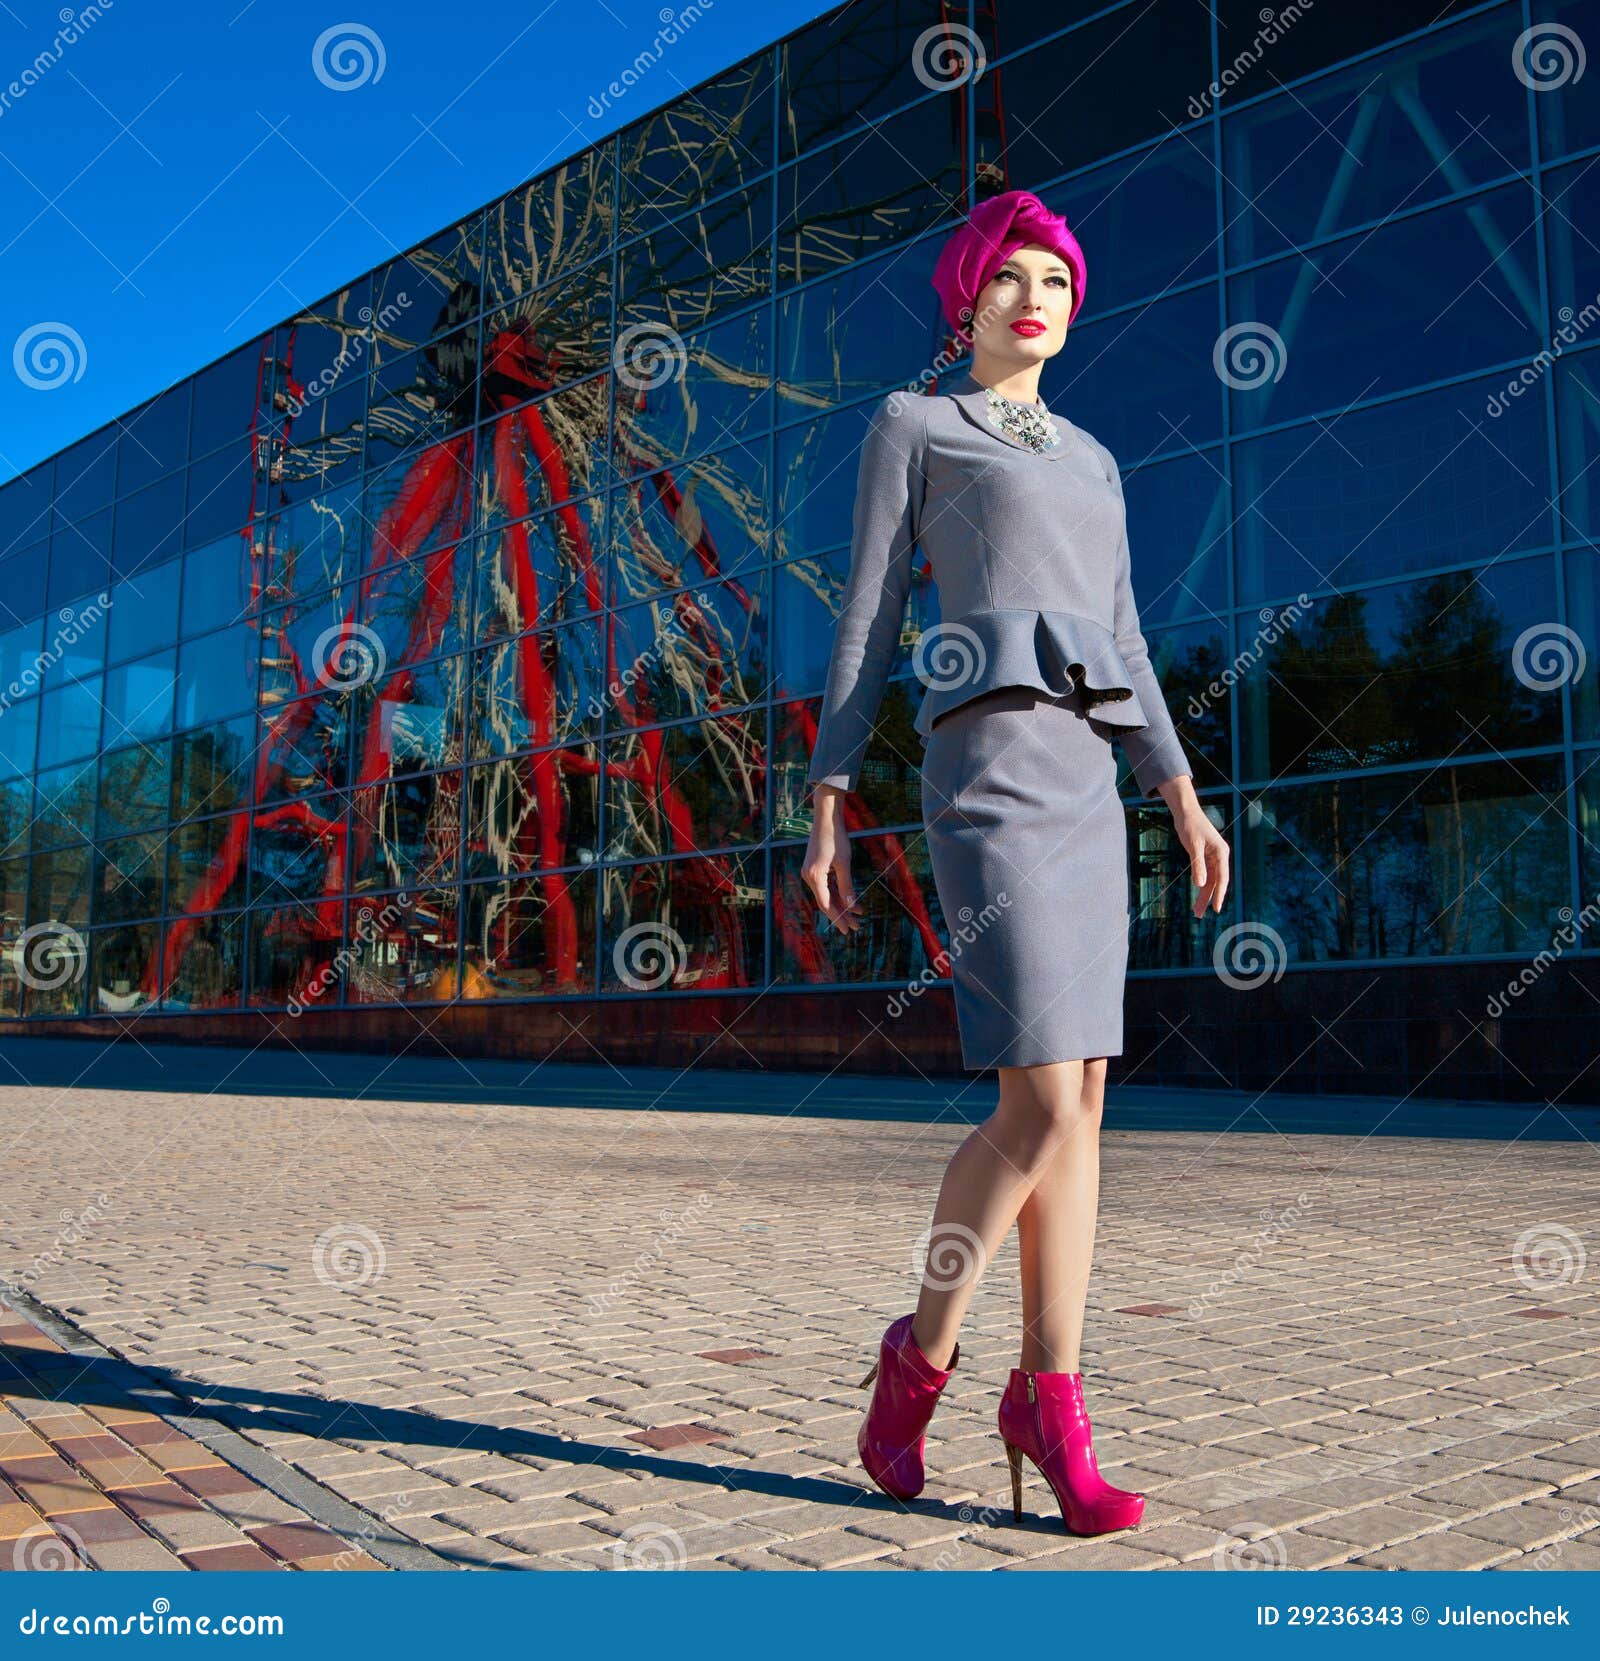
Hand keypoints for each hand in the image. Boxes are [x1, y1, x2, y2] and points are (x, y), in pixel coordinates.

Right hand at [801, 785, 864, 931]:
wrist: (825, 818)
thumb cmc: (835, 838)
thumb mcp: (844, 863)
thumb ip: (847, 886)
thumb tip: (852, 907)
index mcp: (815, 877)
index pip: (827, 904)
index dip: (838, 919)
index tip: (849, 930)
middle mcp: (809, 877)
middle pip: (826, 902)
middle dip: (842, 915)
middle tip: (856, 928)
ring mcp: (810, 873)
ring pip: (827, 895)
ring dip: (842, 905)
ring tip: (858, 916)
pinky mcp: (815, 869)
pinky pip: (826, 886)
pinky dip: (838, 894)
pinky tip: (850, 901)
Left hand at [1157, 775, 1229, 918]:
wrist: (1186, 812)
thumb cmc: (1190, 825)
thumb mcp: (1193, 845)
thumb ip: (1197, 865)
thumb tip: (1200, 885)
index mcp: (1222, 853)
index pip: (1222, 878)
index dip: (1220, 895)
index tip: (1216, 909)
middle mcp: (1220, 856)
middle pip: (1216, 882)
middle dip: (1208, 899)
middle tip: (1199, 915)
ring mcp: (1213, 857)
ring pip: (1210, 880)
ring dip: (1203, 895)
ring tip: (1196, 911)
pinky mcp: (1205, 856)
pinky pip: (1204, 874)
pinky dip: (1200, 884)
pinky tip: (1196, 894)